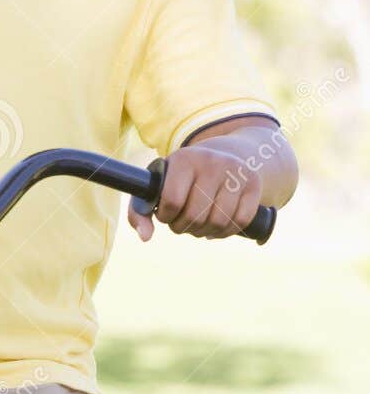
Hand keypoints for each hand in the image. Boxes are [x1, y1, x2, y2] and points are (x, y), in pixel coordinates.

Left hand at [127, 145, 263, 241]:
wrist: (223, 156)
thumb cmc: (182, 179)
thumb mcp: (158, 186)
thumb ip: (139, 212)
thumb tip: (145, 237)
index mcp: (183, 159)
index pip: (171, 200)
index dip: (166, 217)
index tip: (167, 215)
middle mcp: (211, 162)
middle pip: (195, 216)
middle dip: (184, 227)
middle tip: (182, 222)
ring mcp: (235, 171)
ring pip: (218, 221)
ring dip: (204, 232)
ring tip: (198, 224)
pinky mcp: (253, 183)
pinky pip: (239, 222)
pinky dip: (225, 232)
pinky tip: (216, 226)